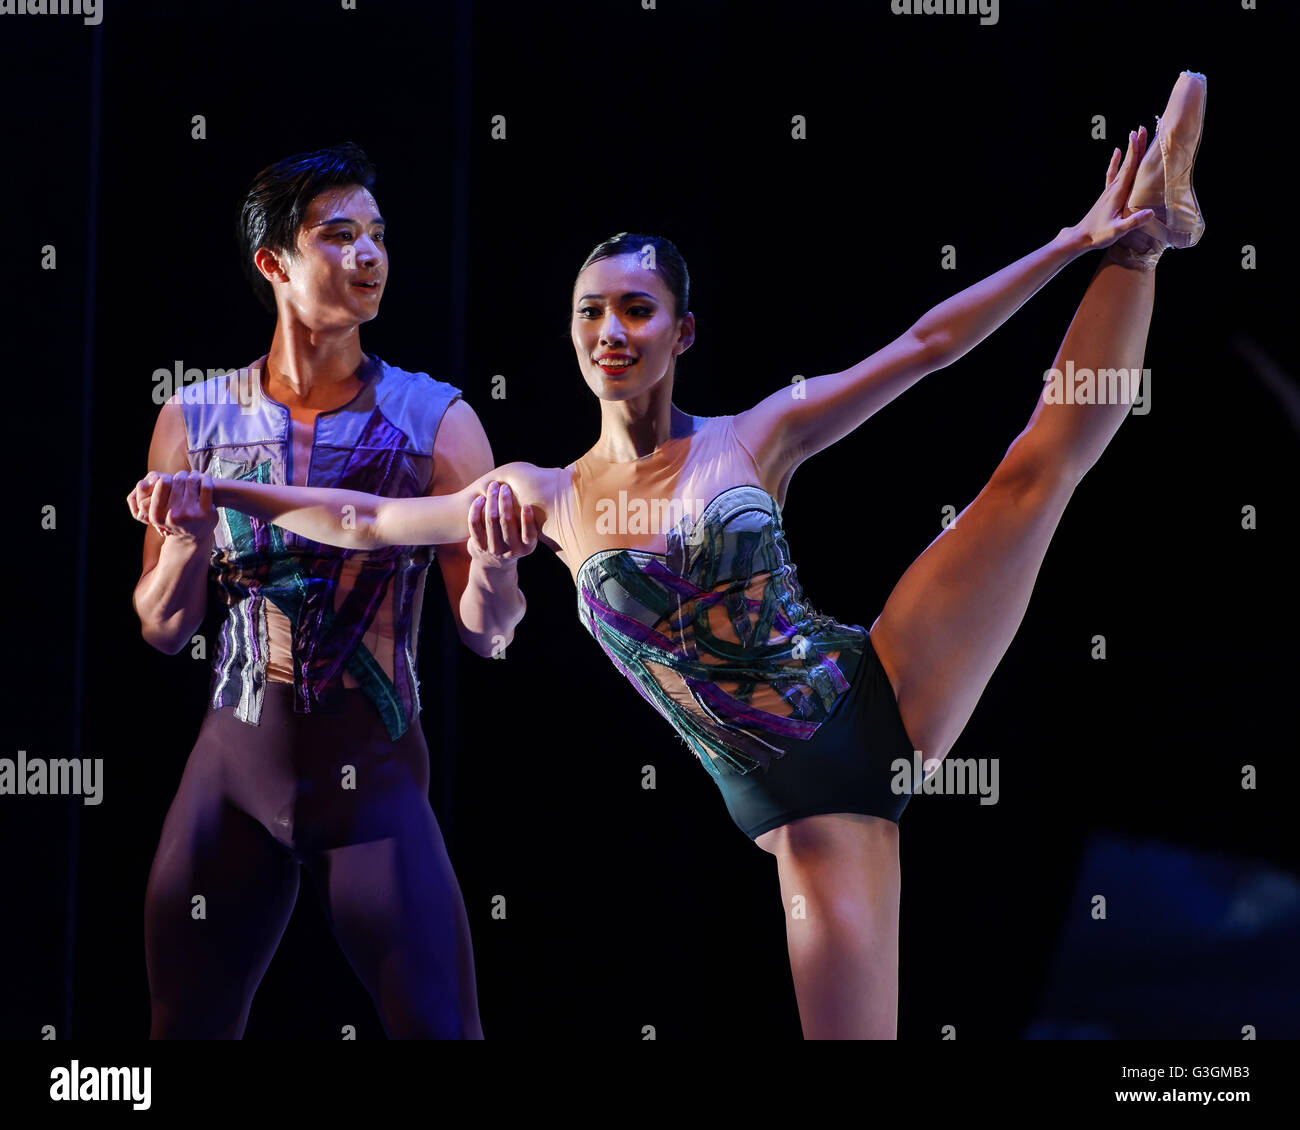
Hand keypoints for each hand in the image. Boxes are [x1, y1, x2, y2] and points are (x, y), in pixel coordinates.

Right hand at [127, 469, 216, 540]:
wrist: (195, 535)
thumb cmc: (175, 518)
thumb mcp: (159, 513)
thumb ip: (151, 498)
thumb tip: (143, 484)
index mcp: (157, 515)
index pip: (162, 483)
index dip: (167, 478)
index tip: (170, 478)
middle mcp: (173, 516)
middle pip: (178, 480)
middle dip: (181, 475)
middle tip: (185, 475)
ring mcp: (190, 514)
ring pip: (191, 480)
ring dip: (194, 475)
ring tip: (195, 475)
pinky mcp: (206, 513)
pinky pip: (206, 486)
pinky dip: (206, 479)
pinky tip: (205, 479)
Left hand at [466, 480, 536, 567]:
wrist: (495, 563)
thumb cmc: (516, 541)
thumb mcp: (528, 538)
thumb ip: (532, 522)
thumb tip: (541, 493)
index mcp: (526, 547)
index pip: (528, 535)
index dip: (527, 520)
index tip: (526, 504)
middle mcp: (510, 550)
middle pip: (506, 522)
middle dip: (505, 501)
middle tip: (505, 487)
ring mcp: (493, 549)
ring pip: (490, 520)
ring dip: (491, 500)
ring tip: (493, 486)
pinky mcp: (478, 546)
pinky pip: (474, 524)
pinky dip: (476, 509)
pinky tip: (480, 498)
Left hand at [1066, 125, 1155, 251]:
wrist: (1080, 237)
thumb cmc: (1098, 235)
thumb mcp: (1117, 230)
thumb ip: (1133, 222)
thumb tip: (1150, 213)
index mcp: (1117, 194)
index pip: (1129, 168)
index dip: (1134, 152)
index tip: (1138, 135)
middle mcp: (1113, 188)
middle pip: (1128, 162)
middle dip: (1136, 145)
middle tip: (1142, 127)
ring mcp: (1109, 190)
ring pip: (1122, 165)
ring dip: (1129, 150)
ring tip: (1134, 135)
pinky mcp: (1107, 194)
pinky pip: (1112, 173)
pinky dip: (1116, 161)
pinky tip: (1117, 152)